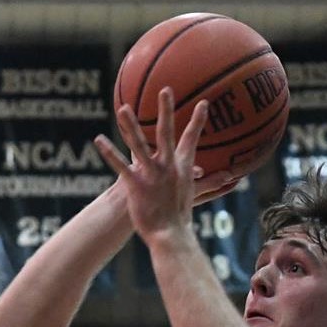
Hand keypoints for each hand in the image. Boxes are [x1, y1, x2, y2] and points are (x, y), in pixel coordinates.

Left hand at [95, 89, 212, 239]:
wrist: (170, 236)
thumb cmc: (179, 219)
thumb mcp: (192, 196)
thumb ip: (204, 183)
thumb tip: (227, 180)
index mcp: (183, 168)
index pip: (192, 140)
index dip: (197, 121)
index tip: (203, 103)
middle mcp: (168, 167)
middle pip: (166, 133)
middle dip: (166, 110)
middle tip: (165, 90)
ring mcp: (152, 175)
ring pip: (139, 145)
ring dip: (130, 126)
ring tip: (123, 109)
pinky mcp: (136, 185)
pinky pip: (120, 166)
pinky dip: (109, 153)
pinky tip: (99, 140)